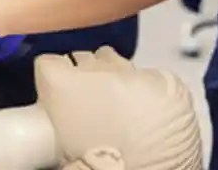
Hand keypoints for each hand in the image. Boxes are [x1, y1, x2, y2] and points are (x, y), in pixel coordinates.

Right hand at [36, 48, 202, 167]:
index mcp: (61, 86)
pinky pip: (154, 76)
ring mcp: (136, 77)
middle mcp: (98, 72)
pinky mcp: (168, 85)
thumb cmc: (97, 168)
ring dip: (118, 79)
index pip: (49, 62)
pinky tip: (147, 114)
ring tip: (123, 110)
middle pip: (86, 58)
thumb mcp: (63, 138)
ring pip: (119, 61)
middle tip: (94, 105)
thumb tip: (67, 101)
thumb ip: (61, 106)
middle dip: (88, 76)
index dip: (56, 77)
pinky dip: (150, 91)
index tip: (61, 90)